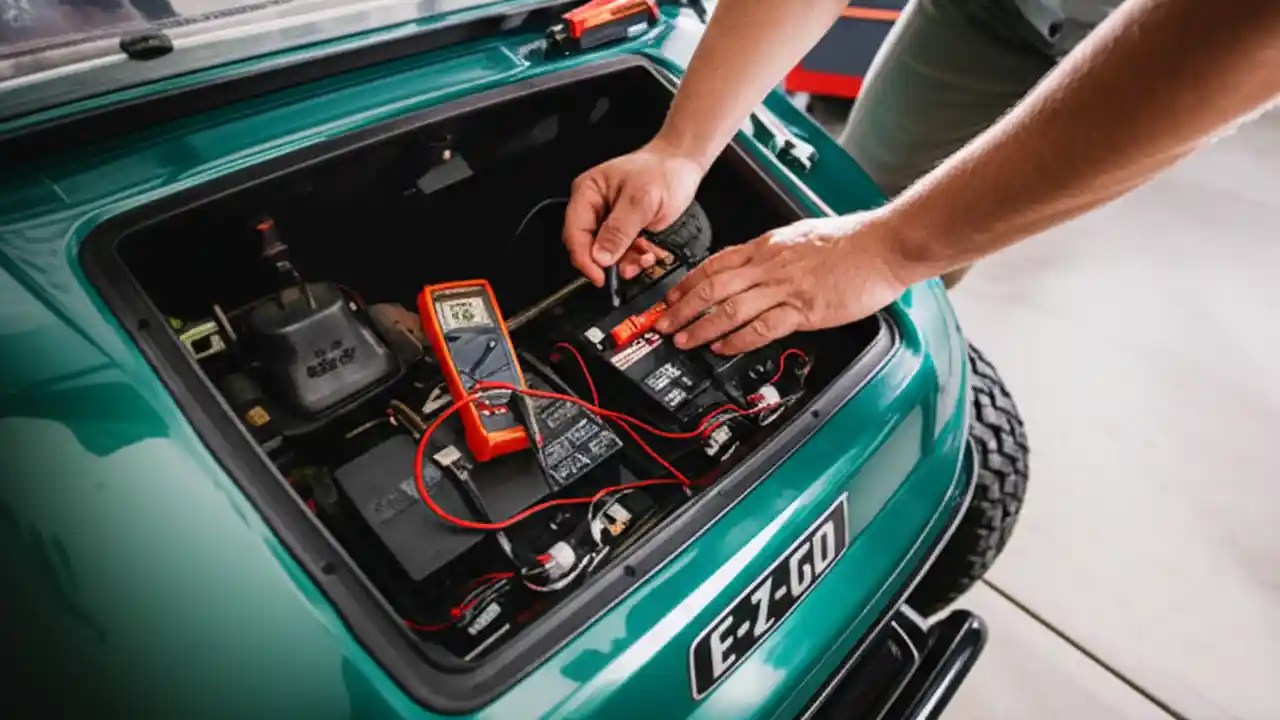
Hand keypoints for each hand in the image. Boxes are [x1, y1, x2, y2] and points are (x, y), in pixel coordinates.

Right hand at [563, 139, 704, 286]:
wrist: (682, 167)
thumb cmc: (662, 171)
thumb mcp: (641, 199)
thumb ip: (619, 229)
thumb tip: (600, 256)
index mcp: (588, 192)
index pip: (574, 232)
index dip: (583, 258)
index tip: (599, 276)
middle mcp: (594, 209)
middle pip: (588, 248)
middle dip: (609, 262)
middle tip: (629, 267)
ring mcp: (609, 222)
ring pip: (608, 256)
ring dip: (627, 262)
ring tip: (646, 255)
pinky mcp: (625, 233)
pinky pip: (624, 256)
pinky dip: (637, 259)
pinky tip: (649, 253)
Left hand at [655, 213, 909, 353]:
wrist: (882, 245)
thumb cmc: (850, 241)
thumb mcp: (799, 237)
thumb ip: (773, 254)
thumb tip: (753, 268)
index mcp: (767, 247)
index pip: (714, 264)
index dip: (687, 283)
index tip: (669, 297)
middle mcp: (769, 265)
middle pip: (712, 286)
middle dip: (682, 308)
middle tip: (663, 324)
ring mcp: (784, 287)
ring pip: (730, 308)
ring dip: (701, 326)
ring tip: (683, 340)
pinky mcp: (804, 309)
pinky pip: (761, 326)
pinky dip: (737, 339)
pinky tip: (723, 348)